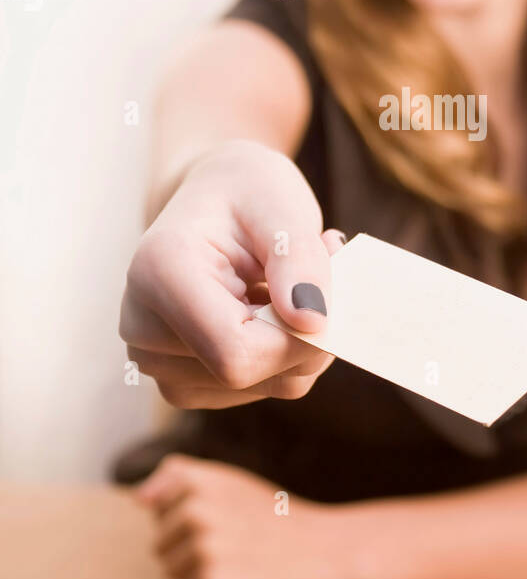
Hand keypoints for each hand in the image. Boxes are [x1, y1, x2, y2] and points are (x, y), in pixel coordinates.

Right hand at [119, 139, 344, 408]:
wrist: (215, 201)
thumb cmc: (246, 191)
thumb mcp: (279, 201)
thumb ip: (298, 258)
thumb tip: (313, 322)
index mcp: (158, 273)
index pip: (236, 353)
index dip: (299, 335)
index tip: (330, 277)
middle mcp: (143, 327)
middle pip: (251, 373)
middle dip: (307, 328)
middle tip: (321, 262)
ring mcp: (158, 363)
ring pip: (268, 384)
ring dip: (303, 337)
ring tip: (293, 280)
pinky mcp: (183, 383)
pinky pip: (265, 387)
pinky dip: (289, 350)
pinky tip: (277, 306)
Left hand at [132, 453, 357, 578]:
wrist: (319, 549)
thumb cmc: (270, 516)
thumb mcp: (229, 481)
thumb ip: (180, 478)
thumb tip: (139, 500)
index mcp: (200, 481)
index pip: (156, 505)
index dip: (182, 515)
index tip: (219, 514)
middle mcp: (197, 511)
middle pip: (159, 544)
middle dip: (187, 548)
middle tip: (232, 543)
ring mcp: (204, 548)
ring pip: (170, 571)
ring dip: (197, 573)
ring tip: (236, 561)